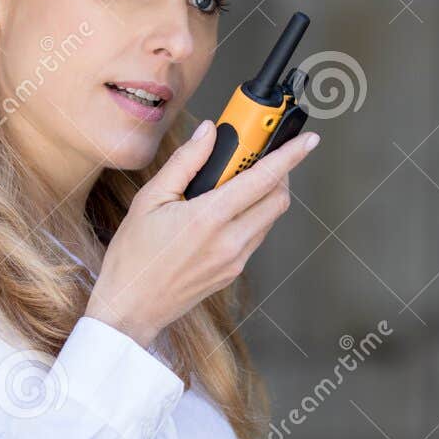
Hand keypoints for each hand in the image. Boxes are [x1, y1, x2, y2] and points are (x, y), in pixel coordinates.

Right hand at [85, 120, 319, 348]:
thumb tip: (209, 132)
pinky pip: (256, 236)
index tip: (308, 140)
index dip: (291, 156)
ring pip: (270, 218)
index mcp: (208, 219)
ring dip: (266, 194)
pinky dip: (253, 215)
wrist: (130, 307)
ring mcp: (235, 260)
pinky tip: (229, 208)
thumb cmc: (133, 254)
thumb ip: (185, 162)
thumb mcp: (150, 199)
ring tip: (241, 179)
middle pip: (279, 199)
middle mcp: (230, 242)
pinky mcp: (233, 272)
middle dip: (281, 172)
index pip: (263, 179)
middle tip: (264, 155)